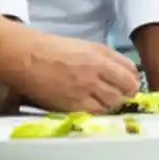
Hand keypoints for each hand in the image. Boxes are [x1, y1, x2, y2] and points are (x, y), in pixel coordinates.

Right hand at [0, 30, 140, 113]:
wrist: (26, 58)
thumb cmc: (51, 50)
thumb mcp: (85, 47)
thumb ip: (105, 58)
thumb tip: (120, 72)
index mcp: (101, 54)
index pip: (131, 71)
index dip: (131, 80)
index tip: (126, 84)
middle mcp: (98, 70)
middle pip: (128, 88)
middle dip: (126, 93)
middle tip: (117, 96)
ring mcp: (87, 87)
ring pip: (114, 103)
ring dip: (112, 104)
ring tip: (101, 102)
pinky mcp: (74, 103)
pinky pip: (96, 112)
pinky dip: (97, 112)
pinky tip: (90, 107)